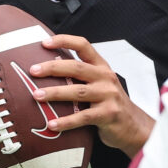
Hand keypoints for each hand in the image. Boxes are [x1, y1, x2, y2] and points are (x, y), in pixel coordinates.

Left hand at [31, 35, 152, 153]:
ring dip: (54, 93)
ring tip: (36, 96)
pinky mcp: (108, 114)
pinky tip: (52, 124)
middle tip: (33, 71)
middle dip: (52, 68)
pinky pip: (83, 117)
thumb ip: (82, 77)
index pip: (83, 46)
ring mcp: (108, 96)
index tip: (44, 43)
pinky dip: (66, 121)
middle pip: (76, 68)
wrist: (135, 126)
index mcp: (102, 67)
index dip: (64, 41)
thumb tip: (48, 71)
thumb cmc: (110, 104)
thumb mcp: (100, 85)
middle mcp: (105, 78)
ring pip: (77, 92)